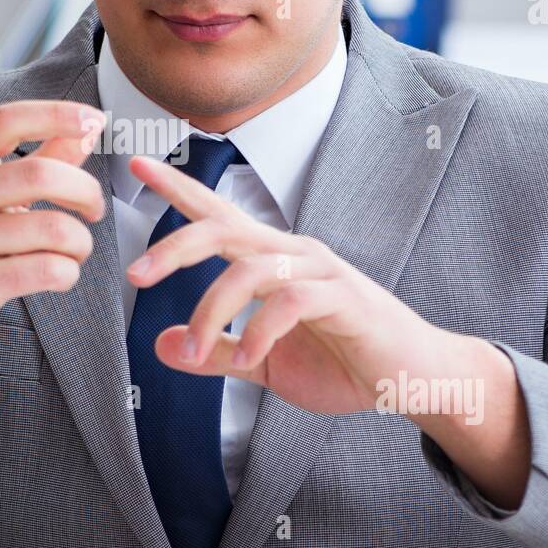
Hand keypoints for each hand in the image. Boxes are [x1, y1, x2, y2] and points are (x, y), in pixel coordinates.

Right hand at [0, 100, 106, 366]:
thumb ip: (33, 160)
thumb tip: (85, 130)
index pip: (6, 121)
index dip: (56, 114)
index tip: (93, 119)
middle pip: (41, 174)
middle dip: (86, 190)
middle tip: (93, 208)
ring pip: (54, 229)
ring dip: (80, 242)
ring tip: (74, 250)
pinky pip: (48, 270)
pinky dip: (68, 272)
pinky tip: (60, 274)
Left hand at [125, 153, 487, 418]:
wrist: (412, 381)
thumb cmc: (344, 363)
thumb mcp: (265, 364)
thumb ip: (216, 352)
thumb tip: (161, 345)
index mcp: (272, 260)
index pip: (218, 215)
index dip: (178, 189)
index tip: (137, 166)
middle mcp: (293, 254)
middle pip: (223, 228)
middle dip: (175, 246)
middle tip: (135, 274)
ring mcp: (320, 272)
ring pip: (250, 268)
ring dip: (212, 312)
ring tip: (195, 352)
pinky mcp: (344, 298)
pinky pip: (290, 301)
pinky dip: (259, 332)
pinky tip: (249, 359)